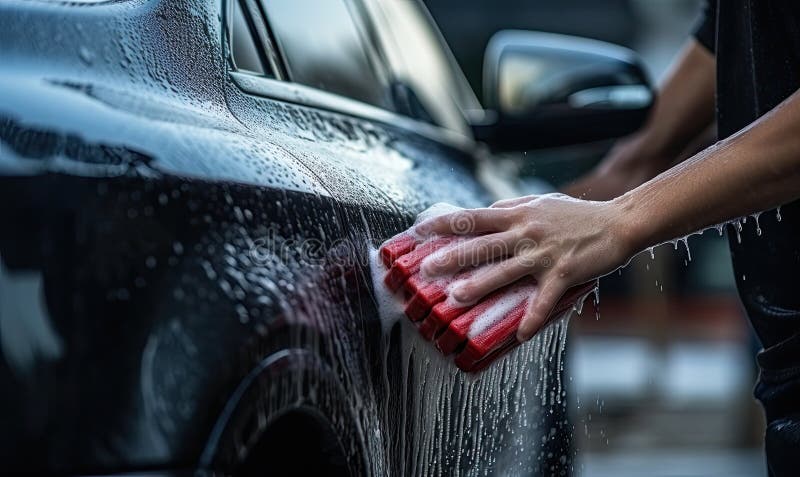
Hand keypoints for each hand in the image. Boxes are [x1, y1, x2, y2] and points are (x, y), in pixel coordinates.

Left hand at [415, 194, 634, 340]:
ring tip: (457, 297)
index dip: (443, 223)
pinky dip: (534, 317)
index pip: (472, 217)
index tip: (418, 231)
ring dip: (482, 285)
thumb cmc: (576, 215)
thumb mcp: (540, 202)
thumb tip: (483, 212)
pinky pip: (545, 299)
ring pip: (507, 270)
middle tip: (427, 270)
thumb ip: (510, 208)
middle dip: (452, 257)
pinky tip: (520, 335)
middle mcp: (526, 233)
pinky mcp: (564, 273)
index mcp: (516, 216)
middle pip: (482, 245)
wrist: (619, 222)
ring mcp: (544, 254)